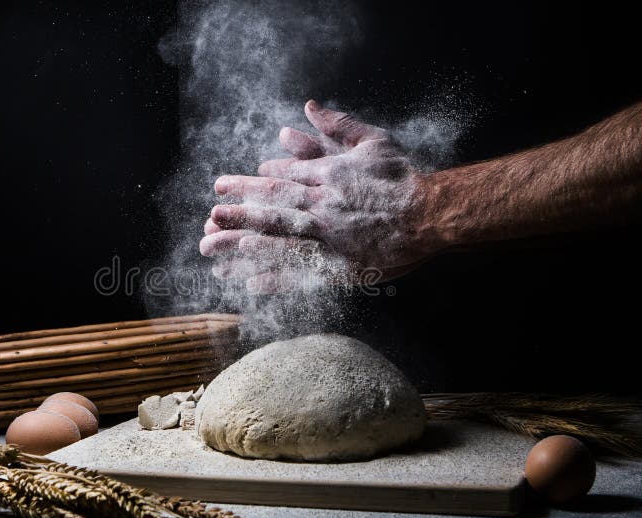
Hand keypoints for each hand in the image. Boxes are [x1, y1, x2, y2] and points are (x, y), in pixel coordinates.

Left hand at [200, 100, 438, 292]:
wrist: (433, 212)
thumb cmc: (403, 177)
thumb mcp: (373, 141)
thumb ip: (339, 126)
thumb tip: (309, 107)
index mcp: (326, 177)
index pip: (280, 180)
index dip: (249, 184)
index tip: (224, 187)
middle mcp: (321, 206)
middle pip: (270, 209)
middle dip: (235, 213)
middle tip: (208, 218)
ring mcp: (328, 238)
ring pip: (277, 242)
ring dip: (241, 247)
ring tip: (212, 251)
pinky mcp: (340, 266)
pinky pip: (302, 274)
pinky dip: (276, 279)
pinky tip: (250, 285)